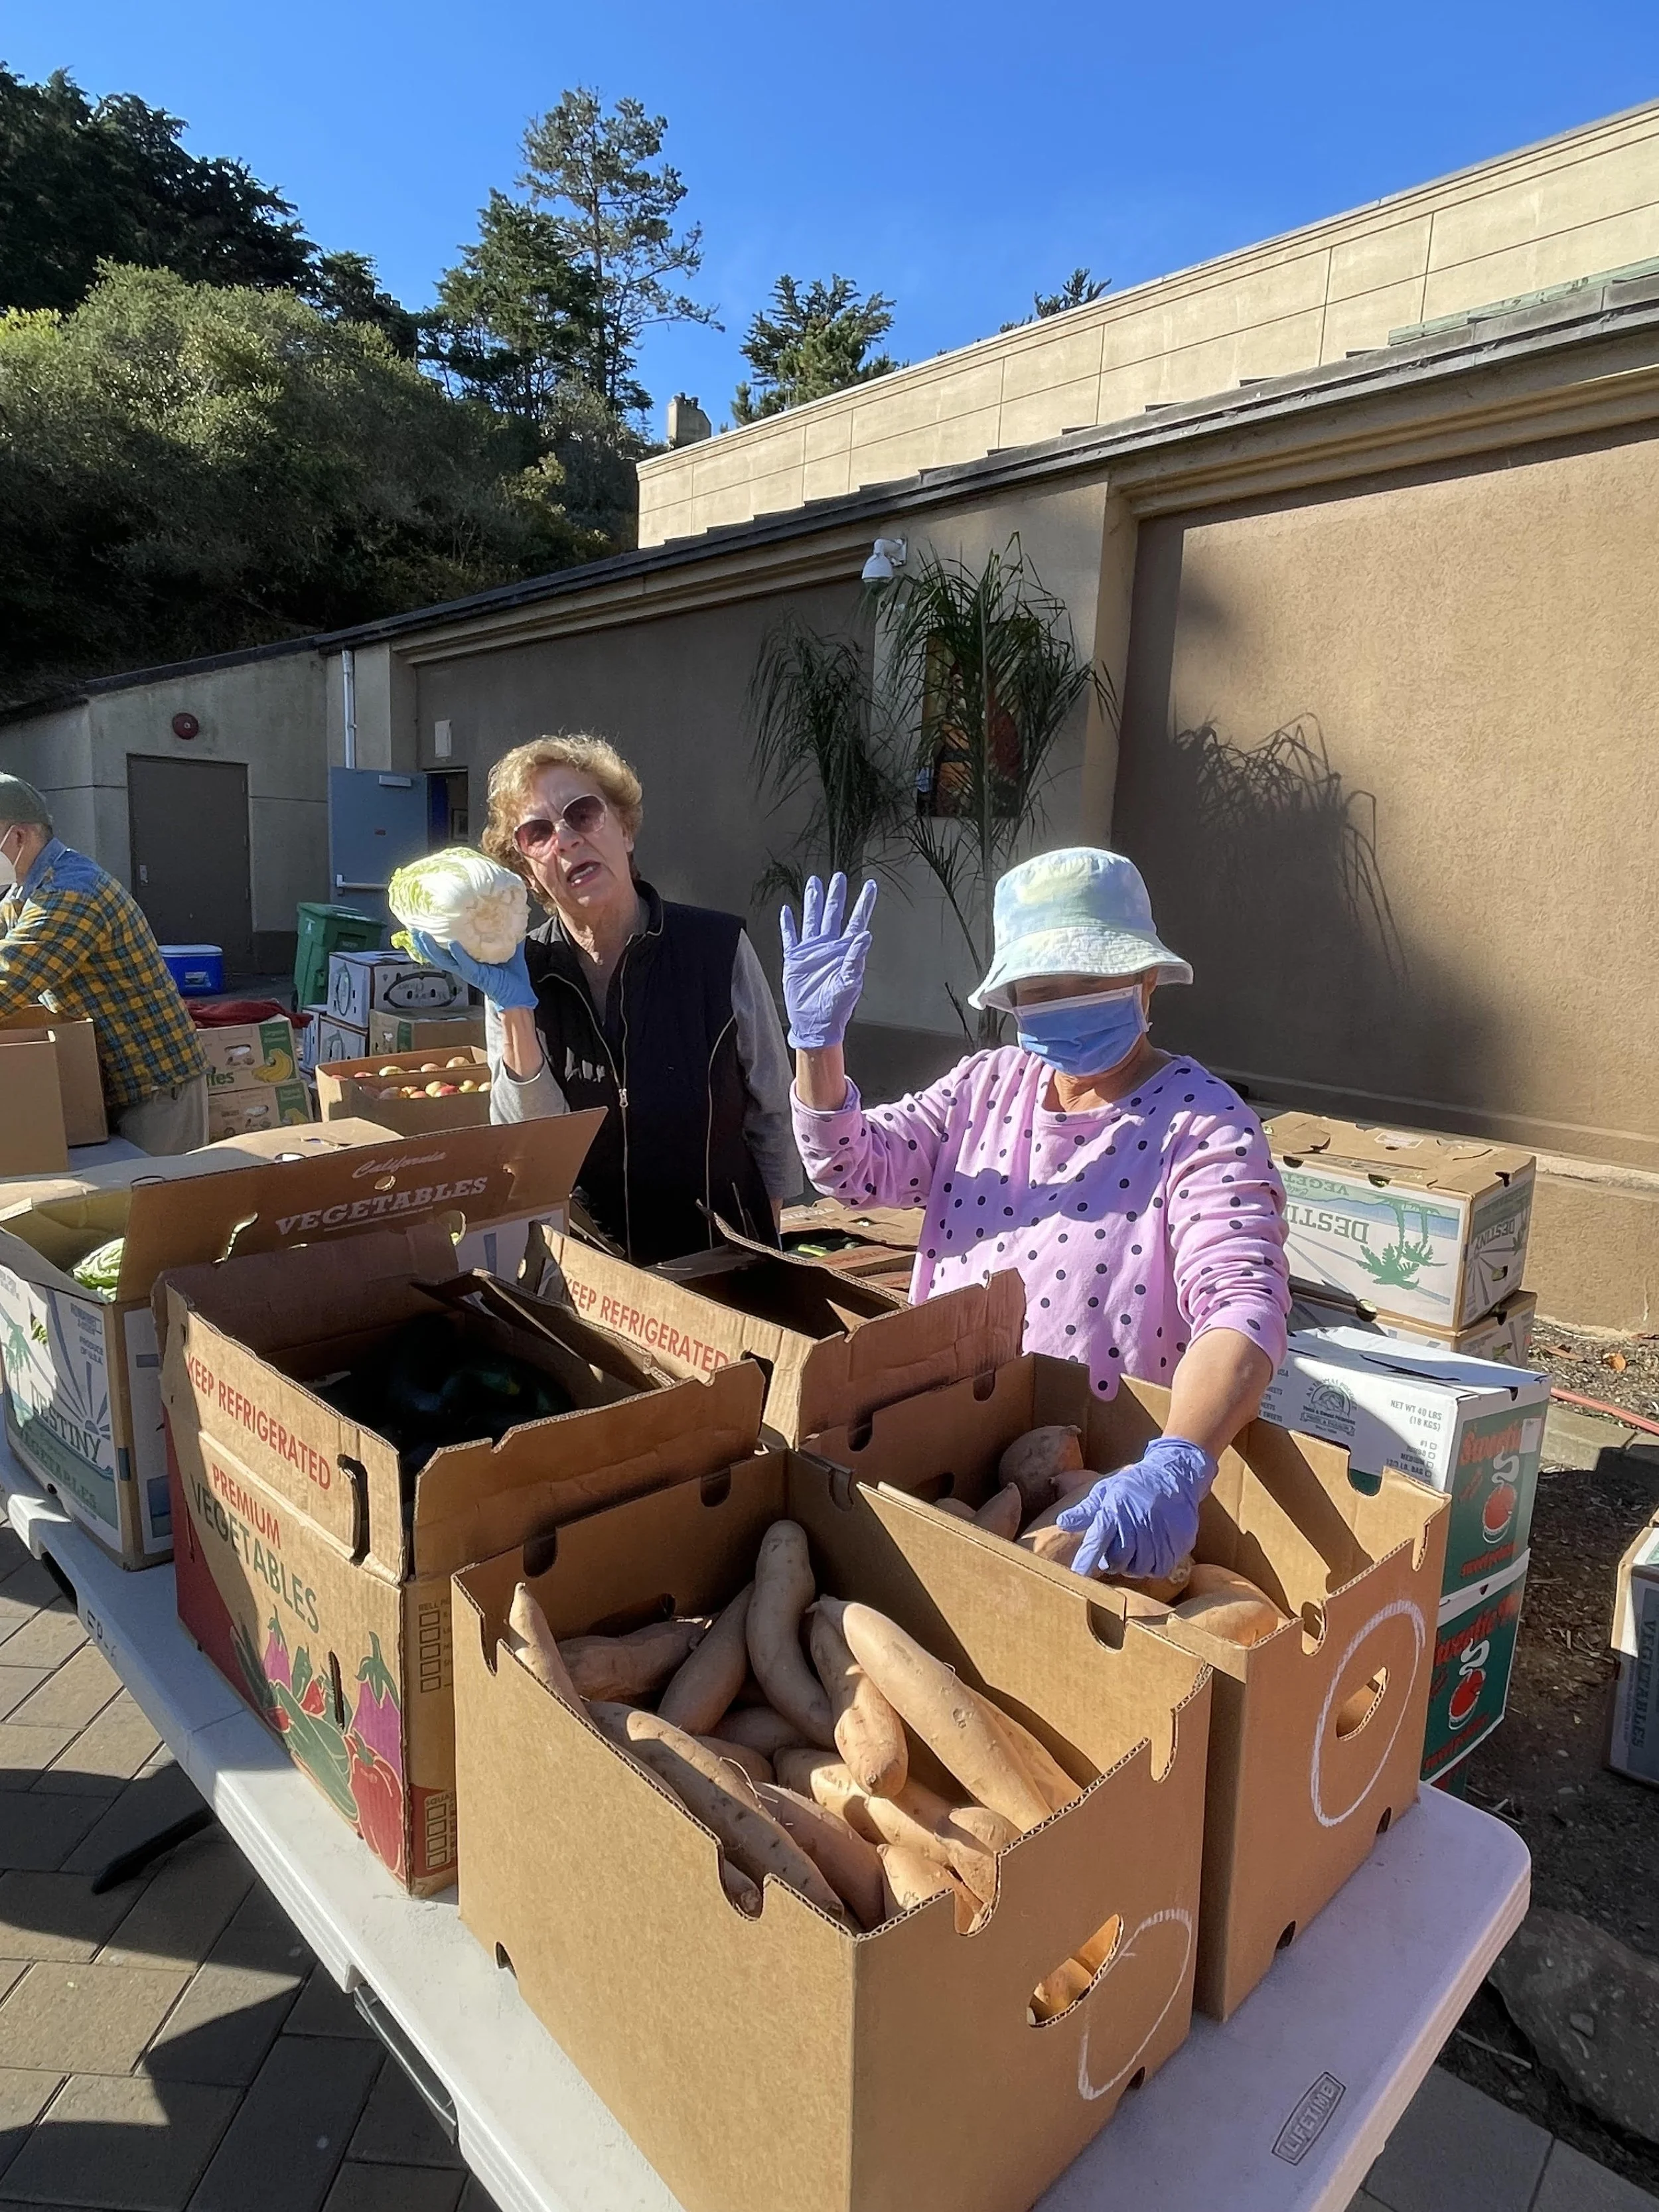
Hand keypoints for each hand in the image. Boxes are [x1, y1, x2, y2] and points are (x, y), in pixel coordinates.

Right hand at [404, 928, 535, 1012]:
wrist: (518, 993)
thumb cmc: (510, 973)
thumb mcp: (506, 947)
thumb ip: (506, 932)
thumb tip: (510, 913)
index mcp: (466, 958)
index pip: (445, 946)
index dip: (433, 936)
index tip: (424, 922)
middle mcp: (462, 964)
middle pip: (436, 953)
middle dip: (423, 942)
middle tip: (412, 927)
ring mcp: (467, 970)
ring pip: (443, 959)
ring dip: (431, 948)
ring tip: (421, 935)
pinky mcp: (475, 974)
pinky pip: (463, 963)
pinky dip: (457, 954)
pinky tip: (452, 944)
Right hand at [780, 874, 875, 1050]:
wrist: (814, 1023)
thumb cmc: (835, 1008)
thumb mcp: (849, 983)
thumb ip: (855, 958)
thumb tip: (866, 934)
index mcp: (845, 951)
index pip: (856, 921)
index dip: (863, 904)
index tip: (871, 886)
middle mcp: (829, 947)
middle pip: (832, 914)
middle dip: (836, 896)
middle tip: (839, 877)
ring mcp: (811, 951)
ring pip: (811, 919)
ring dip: (812, 902)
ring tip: (814, 883)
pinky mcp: (794, 959)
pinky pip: (790, 937)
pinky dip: (788, 924)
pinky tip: (787, 911)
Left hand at [1055, 1437, 1217, 1579]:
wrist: (1173, 1476)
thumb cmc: (1134, 1485)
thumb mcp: (1106, 1490)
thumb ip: (1085, 1510)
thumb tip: (1062, 1523)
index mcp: (1115, 1511)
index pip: (1097, 1541)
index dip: (1086, 1560)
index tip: (1078, 1574)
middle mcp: (1136, 1525)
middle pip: (1117, 1561)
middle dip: (1111, 1562)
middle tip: (1114, 1552)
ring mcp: (1158, 1535)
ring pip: (1138, 1568)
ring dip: (1131, 1565)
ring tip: (1132, 1550)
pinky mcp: (1176, 1544)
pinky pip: (1159, 1569)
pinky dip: (1151, 1566)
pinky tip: (1149, 1553)